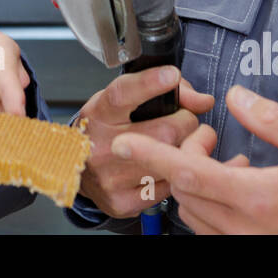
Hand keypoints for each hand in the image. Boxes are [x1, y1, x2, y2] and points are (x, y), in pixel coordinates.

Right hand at [76, 66, 216, 217]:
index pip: (122, 94)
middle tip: (184, 121)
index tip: (171, 75)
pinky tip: (161, 168)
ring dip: (183, 151)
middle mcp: (101, 145)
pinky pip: (167, 188)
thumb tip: (202, 101)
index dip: (149, 84)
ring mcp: (111, 177)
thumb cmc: (103, 128)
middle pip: (165, 130)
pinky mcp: (122, 201)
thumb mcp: (120, 102)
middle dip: (186, 123)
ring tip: (173, 145)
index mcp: (99, 114)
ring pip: (171, 161)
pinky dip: (171, 176)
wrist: (74, 167)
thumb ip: (158, 92)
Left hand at [111, 84, 277, 232]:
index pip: (189, 173)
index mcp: (256, 197)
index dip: (152, 155)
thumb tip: (237, 97)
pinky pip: (210, 226)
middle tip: (207, 137)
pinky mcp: (248, 248)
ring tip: (232, 163)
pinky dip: (210, 201)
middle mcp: (243, 226)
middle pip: (185, 190)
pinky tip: (238, 185)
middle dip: (182, 159)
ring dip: (196, 182)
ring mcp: (243, 242)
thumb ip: (272, 119)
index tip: (126, 141)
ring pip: (193, 210)